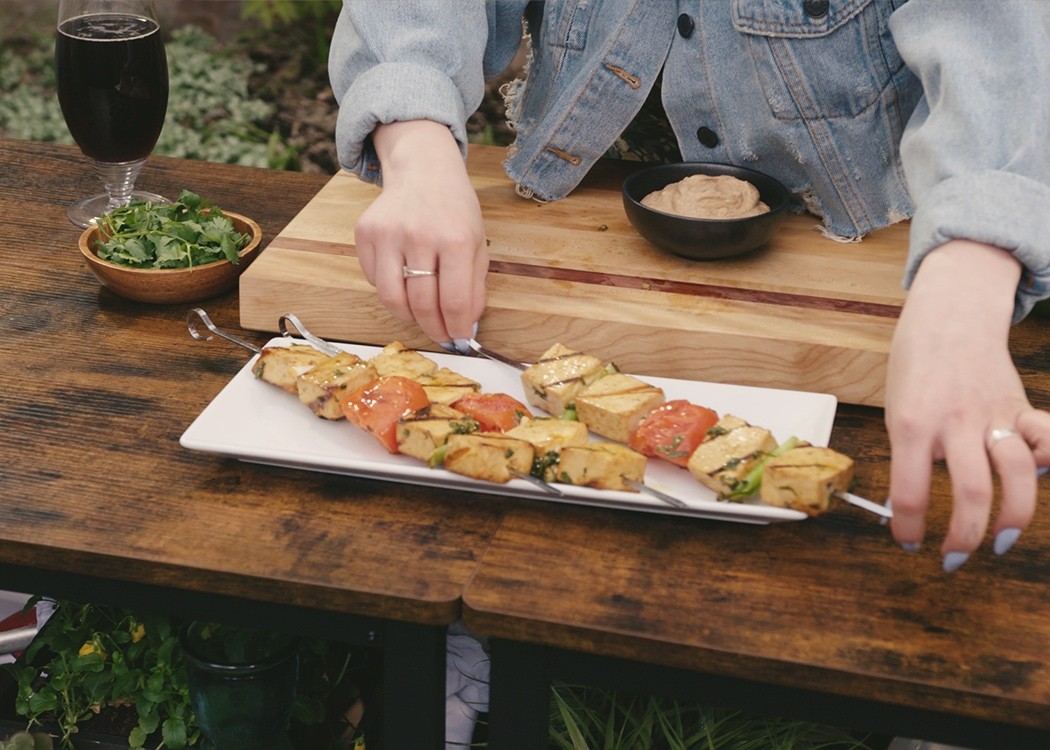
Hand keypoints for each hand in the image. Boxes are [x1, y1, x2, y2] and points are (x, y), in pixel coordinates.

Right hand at [355, 120, 487, 345]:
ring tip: (421, 316)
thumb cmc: (454, 210)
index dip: (457, 329)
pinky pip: (373, 280)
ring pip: (391, 299)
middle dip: (433, 329)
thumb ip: (475, 286)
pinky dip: (390, 290)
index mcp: (456, 238)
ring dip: (409, 317)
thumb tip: (466, 326)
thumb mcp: (477, 243)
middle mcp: (420, 235)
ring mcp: (388, 233)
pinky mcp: (365, 233)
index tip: (459, 339)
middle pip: (422, 305)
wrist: (423, 169)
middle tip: (440, 336)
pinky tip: (404, 282)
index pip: (454, 301)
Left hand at [885, 239, 1049, 570]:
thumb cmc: (915, 367)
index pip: (909, 490)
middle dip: (964, 536)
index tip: (909, 544)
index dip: (909, 527)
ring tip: (1002, 540)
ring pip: (1015, 474)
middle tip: (954, 559)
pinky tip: (1036, 477)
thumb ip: (909, 453)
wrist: (949, 317)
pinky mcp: (1020, 408)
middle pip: (970, 492)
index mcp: (912, 425)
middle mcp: (954, 422)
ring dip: (1013, 517)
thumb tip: (909, 504)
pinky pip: (1047, 439)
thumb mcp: (896, 410)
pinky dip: (1048, 462)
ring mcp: (992, 415)